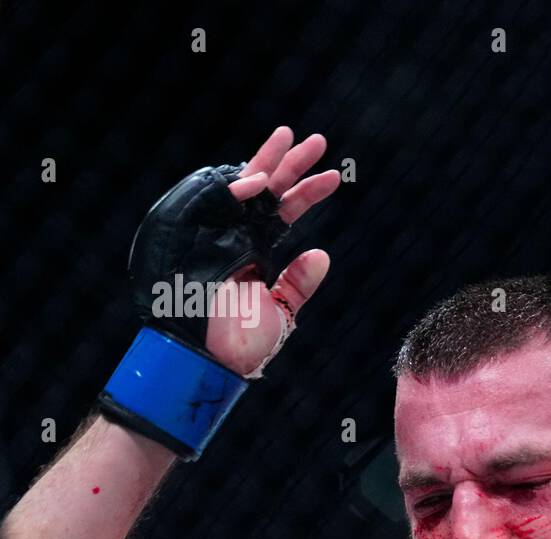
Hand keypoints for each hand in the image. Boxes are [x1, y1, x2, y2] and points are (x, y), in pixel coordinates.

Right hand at [205, 127, 340, 375]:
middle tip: (316, 140)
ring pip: (240, 188)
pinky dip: (232, 192)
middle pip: (266, 190)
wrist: (210, 361)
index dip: (308, 192)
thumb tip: (322, 255)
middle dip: (289, 163)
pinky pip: (208, 204)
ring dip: (263, 164)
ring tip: (289, 141)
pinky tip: (260, 182)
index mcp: (256, 249)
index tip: (335, 175)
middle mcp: (236, 236)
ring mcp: (215, 234)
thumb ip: (299, 284)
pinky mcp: (191, 238)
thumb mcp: (281, 312)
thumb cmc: (243, 344)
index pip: (285, 211)